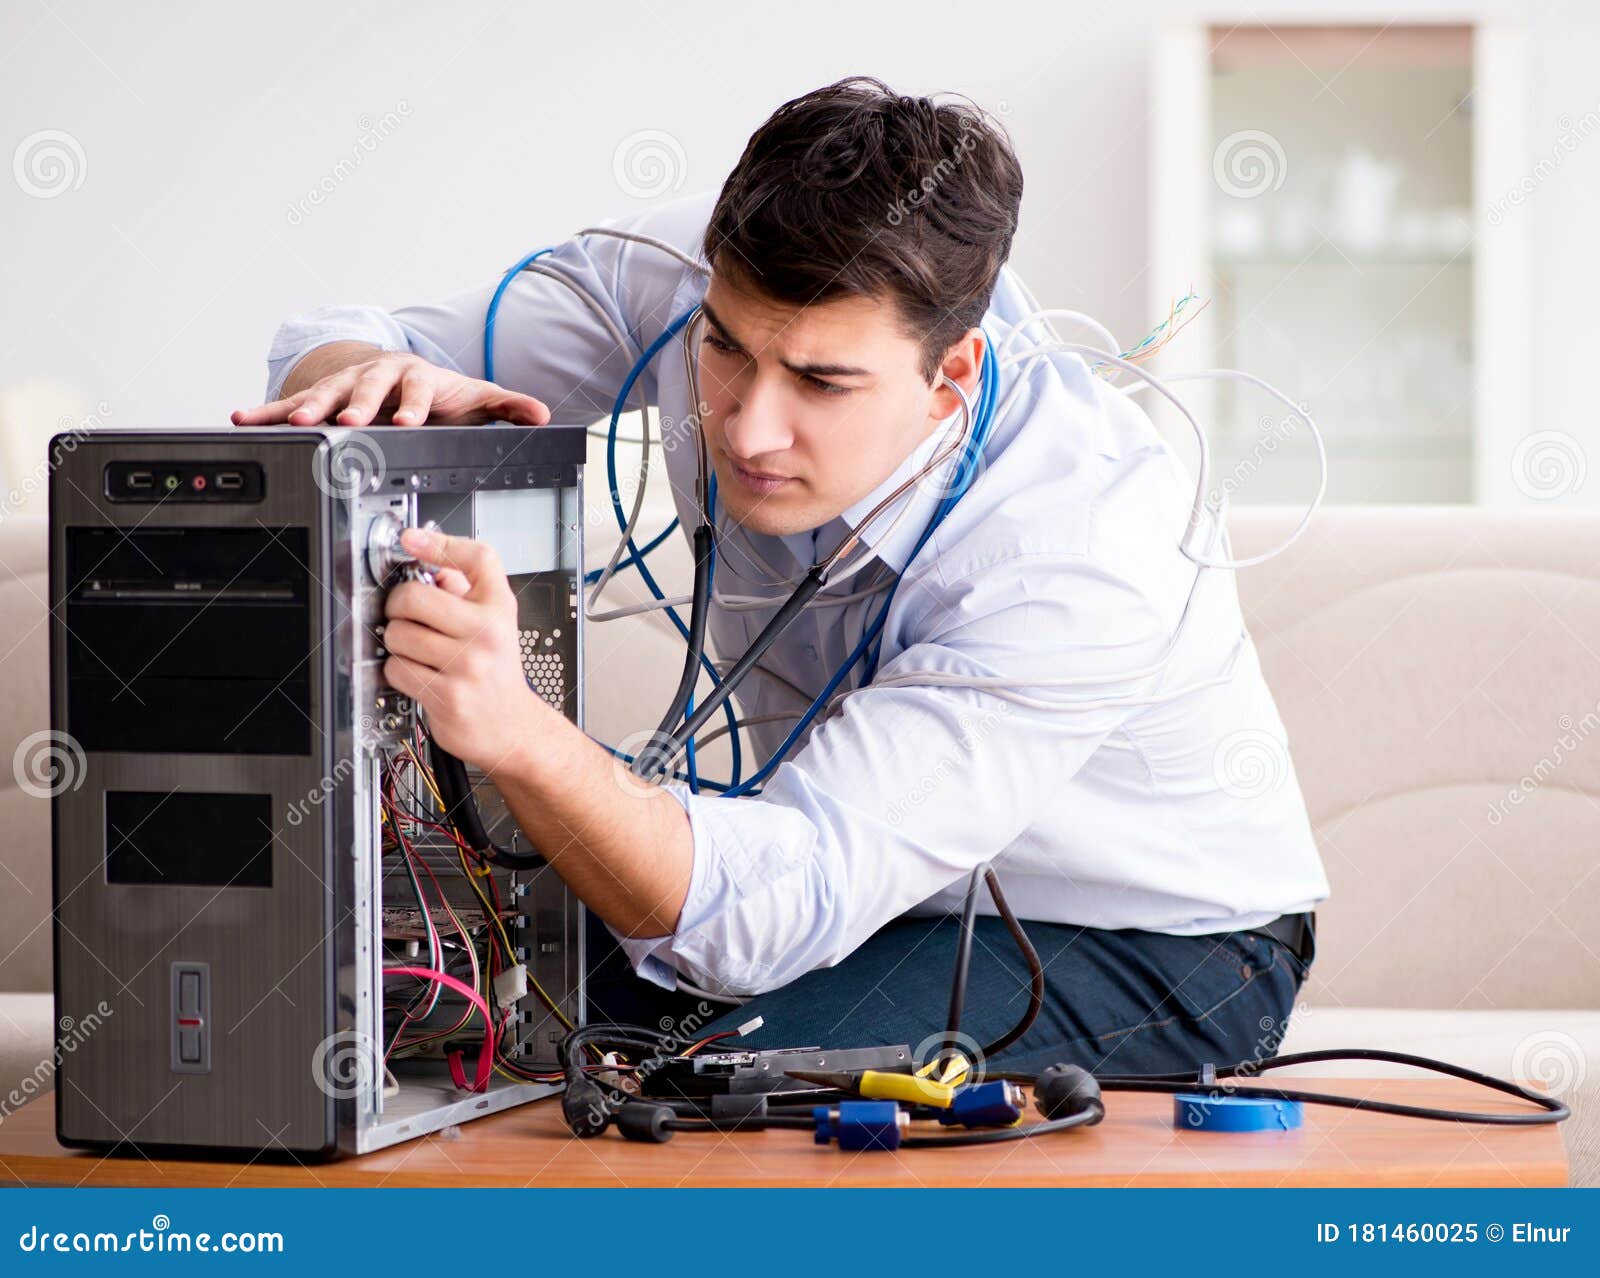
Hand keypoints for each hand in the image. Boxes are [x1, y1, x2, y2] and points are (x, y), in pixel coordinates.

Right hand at [231, 352, 548, 427]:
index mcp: (416, 378)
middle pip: (366, 389)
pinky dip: (268, 411)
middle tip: (347, 422)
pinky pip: (290, 403)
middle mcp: (378, 377)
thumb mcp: (475, 400)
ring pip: (324, 395)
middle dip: (356, 405)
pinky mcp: (320, 398)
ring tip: (293, 422)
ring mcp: (346, 386)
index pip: (416, 389)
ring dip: (308, 407)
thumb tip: (542, 413)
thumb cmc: (438, 394)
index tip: (408, 420)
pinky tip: (243, 418)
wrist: (401, 375)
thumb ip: (507, 408)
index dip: (412, 404)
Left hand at [380, 527, 544, 773]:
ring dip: (397, 643)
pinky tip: (418, 674)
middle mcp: (488, 633)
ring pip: (398, 635)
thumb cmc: (496, 673)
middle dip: (398, 606)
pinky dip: (398, 672)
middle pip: (415, 596)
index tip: (411, 539)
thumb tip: (429, 560)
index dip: (439, 543)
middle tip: (405, 615)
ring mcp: (468, 665)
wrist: (512, 726)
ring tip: (416, 651)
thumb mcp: (494, 623)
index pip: (477, 558)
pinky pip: (397, 669)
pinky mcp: (448, 696)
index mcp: (499, 609)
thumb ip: (464, 589)